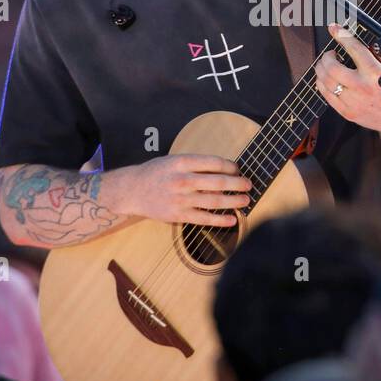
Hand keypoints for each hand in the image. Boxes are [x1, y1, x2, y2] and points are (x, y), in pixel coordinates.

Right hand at [102, 154, 251, 227]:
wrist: (132, 190)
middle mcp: (182, 180)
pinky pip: (204, 218)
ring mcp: (180, 199)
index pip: (214, 163)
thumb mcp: (174, 160)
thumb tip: (224, 169)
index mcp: (182, 162)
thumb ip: (196, 164)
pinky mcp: (178, 215)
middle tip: (248, 185)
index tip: (237, 169)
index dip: (230, 166)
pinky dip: (220, 220)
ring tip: (246, 201)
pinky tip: (232, 219)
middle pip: (218, 182)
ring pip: (214, 201)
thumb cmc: (156, 173)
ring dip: (234, 202)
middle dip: (237, 184)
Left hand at [314, 23, 380, 138]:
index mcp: (374, 72)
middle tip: (330, 54)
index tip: (334, 28)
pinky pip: (326, 95)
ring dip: (322, 69)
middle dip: (327, 56)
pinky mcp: (347, 112)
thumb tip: (366, 42)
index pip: (354, 48)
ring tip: (327, 65)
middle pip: (332, 66)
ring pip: (325, 81)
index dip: (341, 35)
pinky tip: (326, 79)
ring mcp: (352, 101)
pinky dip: (321, 83)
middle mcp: (361, 86)